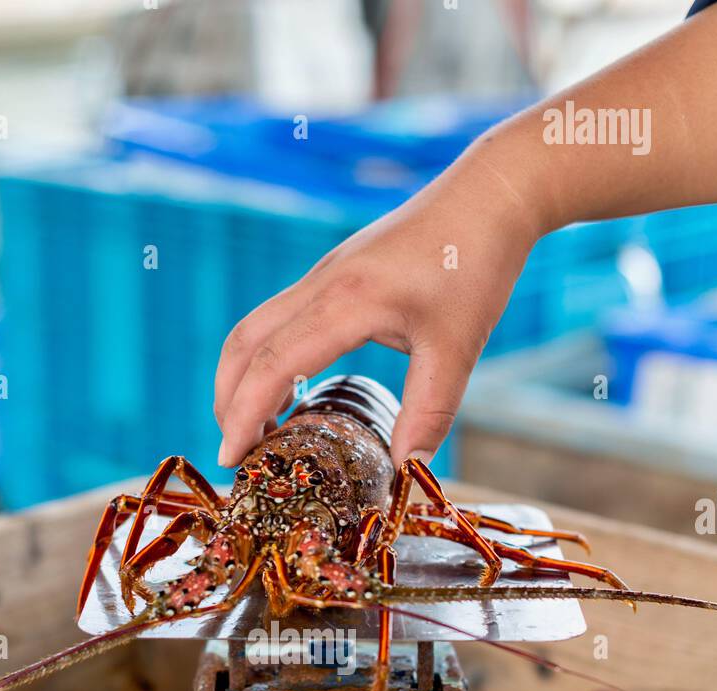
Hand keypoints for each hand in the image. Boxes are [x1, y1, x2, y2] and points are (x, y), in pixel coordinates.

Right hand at [214, 141, 544, 469]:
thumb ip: (428, 412)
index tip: (229, 458)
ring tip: (254, 430)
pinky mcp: (334, 275)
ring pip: (255, 328)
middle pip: (243, 344)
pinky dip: (265, 360)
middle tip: (235, 452)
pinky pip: (280, 320)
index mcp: (345, 302)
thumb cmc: (475, 264)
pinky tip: (287, 392)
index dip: (243, 416)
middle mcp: (321, 285)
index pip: (271, 365)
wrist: (488, 195)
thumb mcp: (458, 347)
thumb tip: (405, 470)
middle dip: (227, 401)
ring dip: (241, 378)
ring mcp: (323, 276)